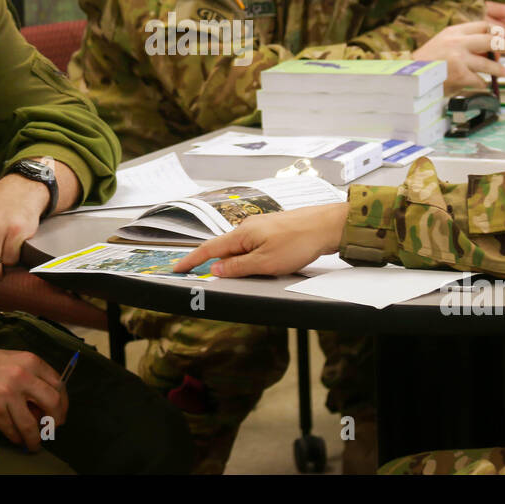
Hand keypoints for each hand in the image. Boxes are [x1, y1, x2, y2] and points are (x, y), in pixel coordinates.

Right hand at [0, 335, 68, 451]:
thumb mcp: (9, 360)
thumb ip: (28, 376)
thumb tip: (43, 401)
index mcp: (29, 360)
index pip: (58, 384)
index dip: (63, 402)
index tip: (60, 413)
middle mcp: (22, 376)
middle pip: (54, 403)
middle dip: (56, 420)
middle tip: (53, 429)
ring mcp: (7, 395)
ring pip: (32, 425)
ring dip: (36, 438)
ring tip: (34, 444)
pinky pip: (12, 431)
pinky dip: (16, 437)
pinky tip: (15, 438)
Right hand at [173, 203, 348, 277]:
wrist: (327, 226)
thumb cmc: (298, 241)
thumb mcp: (265, 263)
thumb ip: (237, 267)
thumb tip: (215, 269)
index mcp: (241, 234)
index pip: (209, 249)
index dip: (191, 260)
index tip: (177, 268)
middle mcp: (248, 228)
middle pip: (225, 251)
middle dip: (221, 266)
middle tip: (221, 277)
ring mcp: (261, 228)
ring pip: (242, 250)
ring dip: (242, 264)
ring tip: (257, 273)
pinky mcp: (273, 231)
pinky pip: (255, 248)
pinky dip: (254, 259)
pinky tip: (267, 266)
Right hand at [413, 20, 504, 91]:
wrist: (409, 77)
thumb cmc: (425, 63)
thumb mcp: (442, 44)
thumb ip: (463, 43)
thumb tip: (489, 49)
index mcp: (453, 31)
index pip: (483, 25)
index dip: (499, 30)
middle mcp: (457, 42)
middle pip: (491, 40)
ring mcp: (459, 59)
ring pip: (488, 63)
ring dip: (500, 68)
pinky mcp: (459, 75)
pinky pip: (478, 80)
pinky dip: (482, 84)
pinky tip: (483, 86)